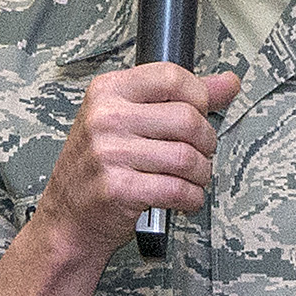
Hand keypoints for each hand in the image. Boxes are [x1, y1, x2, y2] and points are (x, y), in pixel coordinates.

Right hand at [41, 64, 239, 257]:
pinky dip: (192, 198)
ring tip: (192, 178)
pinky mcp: (119, 188)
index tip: (200, 114)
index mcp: (108, 91)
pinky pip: (177, 190)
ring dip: (201, 174)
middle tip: (199, 154)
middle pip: (187, 119)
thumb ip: (179, 99)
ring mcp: (109, 153)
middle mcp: (106, 118)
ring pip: (187, 157)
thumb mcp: (129, 121)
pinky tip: (184, 198)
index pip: (171, 77)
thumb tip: (227, 83)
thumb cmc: (99, 168)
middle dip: (206, 142)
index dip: (199, 97)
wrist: (68, 218)